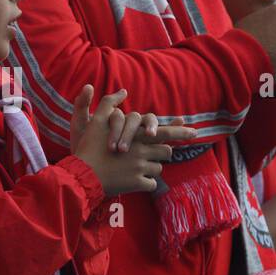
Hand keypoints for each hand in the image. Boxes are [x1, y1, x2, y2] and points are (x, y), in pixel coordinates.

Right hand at [68, 86, 182, 195]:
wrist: (81, 174)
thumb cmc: (89, 147)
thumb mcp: (96, 120)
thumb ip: (110, 103)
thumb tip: (123, 90)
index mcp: (136, 135)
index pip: (164, 132)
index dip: (180, 132)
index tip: (194, 133)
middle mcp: (142, 151)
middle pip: (166, 152)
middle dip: (163, 152)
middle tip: (155, 155)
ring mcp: (140, 168)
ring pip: (159, 169)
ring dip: (151, 168)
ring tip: (135, 168)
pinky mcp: (137, 184)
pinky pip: (152, 184)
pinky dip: (146, 184)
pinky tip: (135, 182)